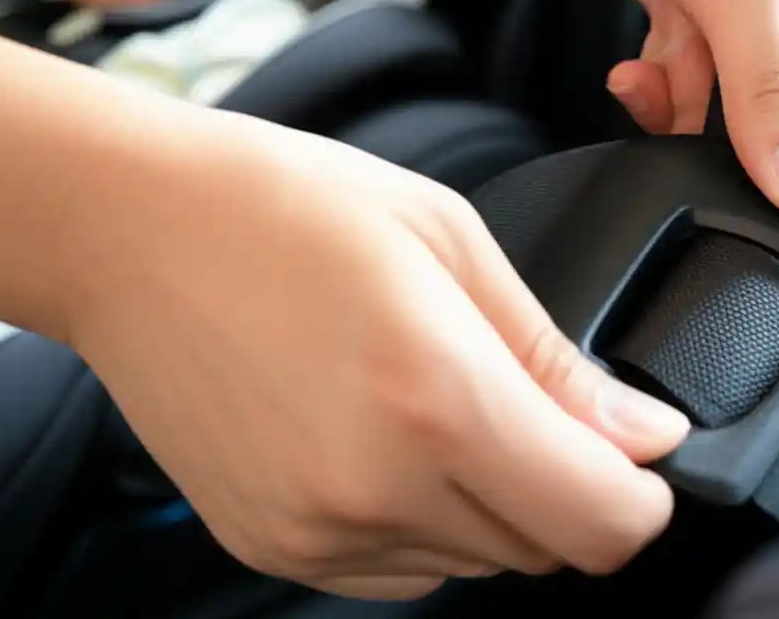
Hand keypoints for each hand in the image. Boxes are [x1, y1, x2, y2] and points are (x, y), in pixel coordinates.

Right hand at [62, 113, 690, 598]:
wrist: (133, 231)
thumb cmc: (289, 209)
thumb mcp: (454, 245)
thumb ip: (561, 363)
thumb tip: (646, 437)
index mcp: (440, 400)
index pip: (602, 521)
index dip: (642, 495)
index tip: (637, 454)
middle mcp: (379, 488)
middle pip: (547, 550)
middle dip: (568, 489)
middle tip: (521, 400)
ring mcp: (319, 531)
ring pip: (477, 563)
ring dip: (493, 504)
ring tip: (433, 402)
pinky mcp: (276, 547)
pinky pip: (403, 568)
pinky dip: (424, 519)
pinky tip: (385, 437)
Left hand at [573, 0, 778, 217]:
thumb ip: (768, 94)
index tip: (765, 191)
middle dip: (731, 134)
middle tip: (694, 121)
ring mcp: (748, 18)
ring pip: (726, 113)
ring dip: (682, 112)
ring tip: (656, 81)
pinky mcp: (696, 19)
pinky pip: (686, 86)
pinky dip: (657, 90)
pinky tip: (635, 72)